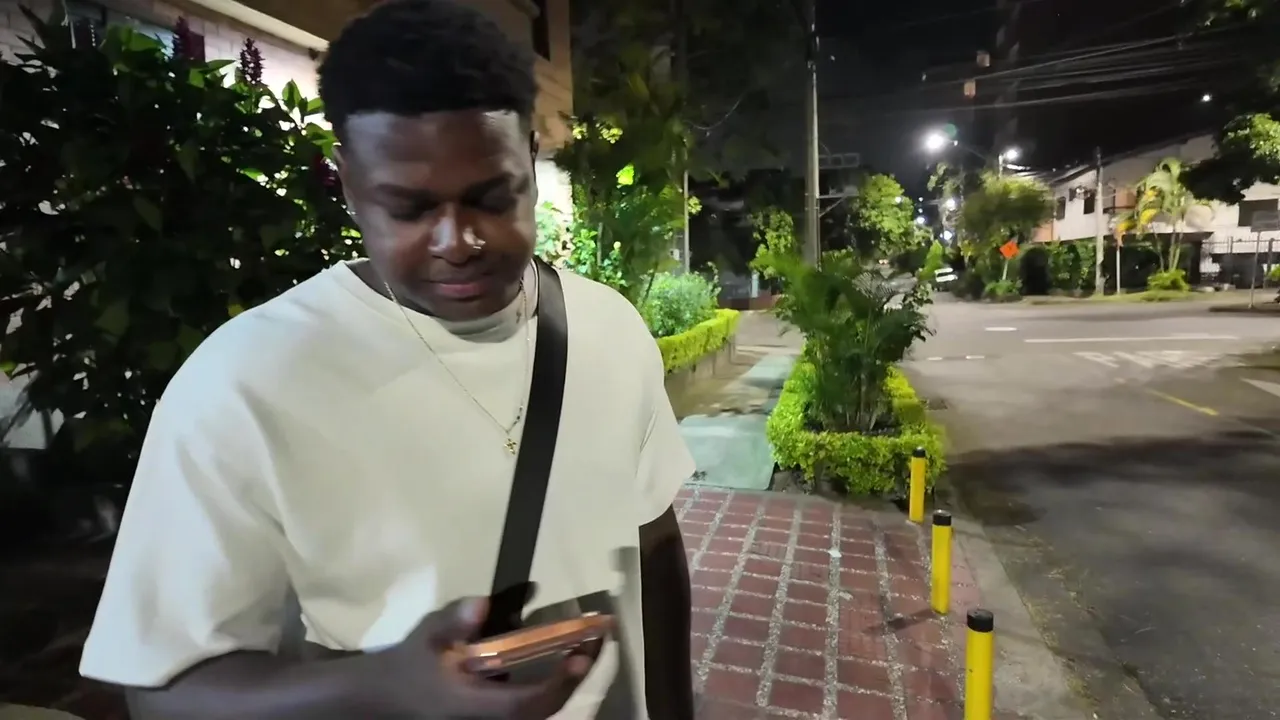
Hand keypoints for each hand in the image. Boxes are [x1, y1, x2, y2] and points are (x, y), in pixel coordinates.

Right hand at [373, 597, 600, 718]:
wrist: (384, 697)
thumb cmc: (406, 667)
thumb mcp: (423, 639)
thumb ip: (451, 623)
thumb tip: (481, 605)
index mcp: (474, 707)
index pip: (524, 705)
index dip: (556, 685)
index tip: (580, 657)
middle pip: (543, 710)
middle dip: (575, 678)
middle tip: (598, 640)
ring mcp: (494, 719)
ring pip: (541, 710)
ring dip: (569, 680)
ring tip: (589, 645)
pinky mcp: (495, 713)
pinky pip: (532, 704)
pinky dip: (554, 683)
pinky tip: (567, 657)